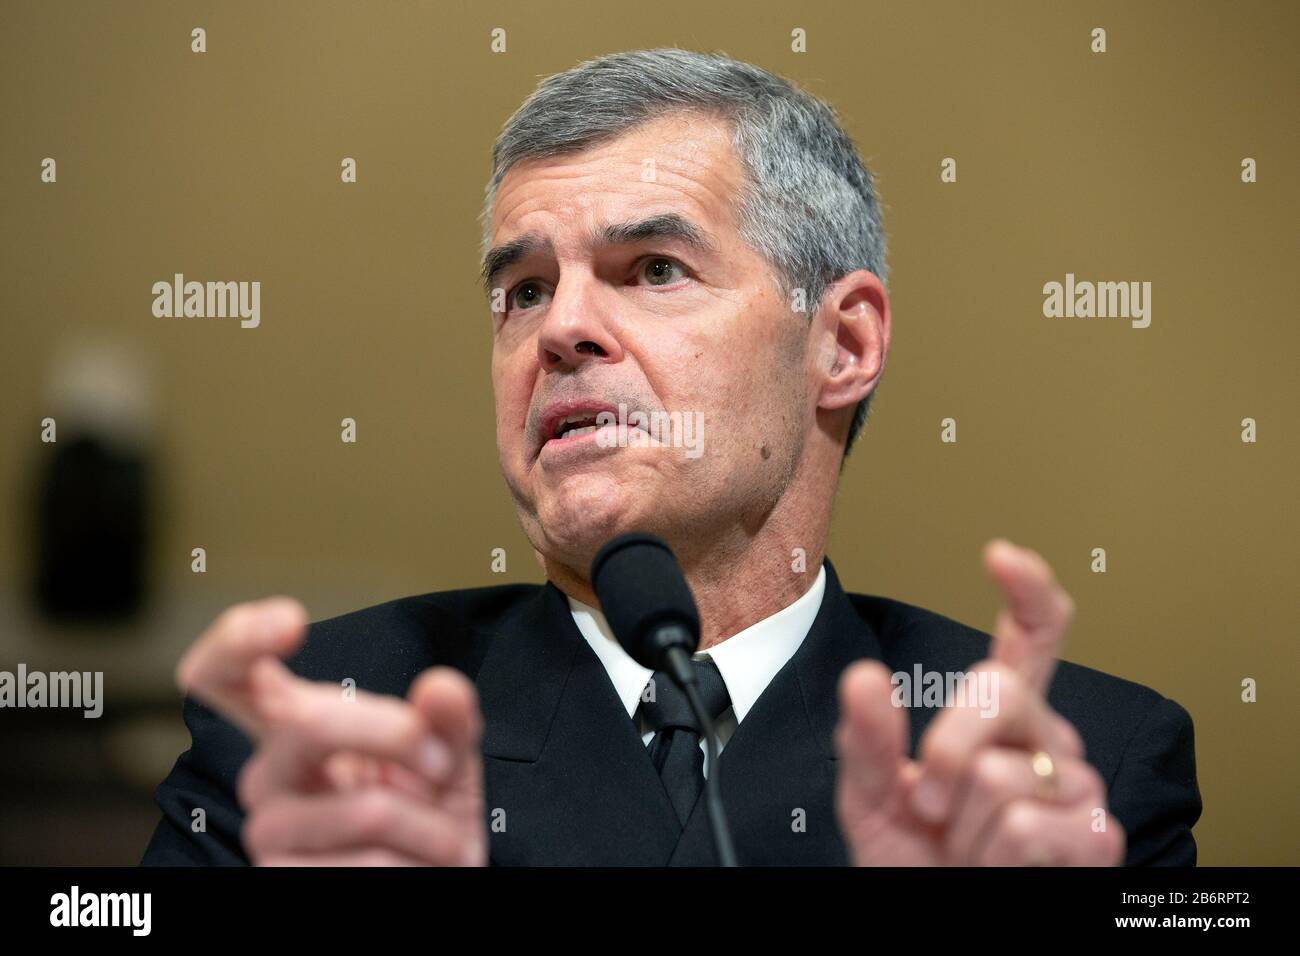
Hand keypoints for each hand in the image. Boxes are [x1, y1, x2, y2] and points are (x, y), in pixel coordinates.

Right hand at [176, 598, 486, 865]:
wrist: (434, 882)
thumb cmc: (428, 816)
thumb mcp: (448, 754)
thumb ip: (445, 717)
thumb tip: (440, 686)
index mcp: (294, 725)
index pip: (224, 675)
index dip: (237, 640)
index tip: (291, 620)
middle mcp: (268, 773)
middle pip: (304, 721)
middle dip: (392, 731)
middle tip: (441, 761)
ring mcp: (269, 830)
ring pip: (362, 807)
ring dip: (428, 822)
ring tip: (443, 837)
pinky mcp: (281, 880)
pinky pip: (369, 862)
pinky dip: (419, 861)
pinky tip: (419, 865)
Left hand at [833, 540, 1124, 865]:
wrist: (940, 918)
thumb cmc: (911, 858)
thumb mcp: (869, 796)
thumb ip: (864, 738)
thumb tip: (864, 678)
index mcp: (999, 718)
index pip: (1032, 640)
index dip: (1028, 591)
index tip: (1002, 556)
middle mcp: (1046, 741)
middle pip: (997, 691)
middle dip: (944, 749)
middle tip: (926, 803)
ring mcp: (1078, 789)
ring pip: (1004, 776)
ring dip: (963, 825)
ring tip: (965, 847)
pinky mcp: (1095, 839)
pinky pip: (1031, 829)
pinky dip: (994, 859)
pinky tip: (1000, 867)